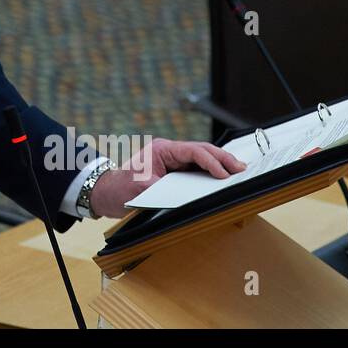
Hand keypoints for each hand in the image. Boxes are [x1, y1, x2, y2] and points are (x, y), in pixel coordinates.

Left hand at [89, 138, 246, 218]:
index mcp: (160, 150)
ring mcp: (172, 161)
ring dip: (220, 164)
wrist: (106, 193)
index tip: (224, 174)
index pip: (192, 151)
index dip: (211, 161)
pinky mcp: (174, 171)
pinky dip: (211, 172)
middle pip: (201, 151)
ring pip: (201, 158)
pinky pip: (197, 169)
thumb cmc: (120, 190)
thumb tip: (188, 197)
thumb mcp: (141, 191)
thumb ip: (164, 190)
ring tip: (239, 171)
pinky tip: (224, 177)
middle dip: (222, 159)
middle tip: (241, 168)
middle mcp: (168, 152)